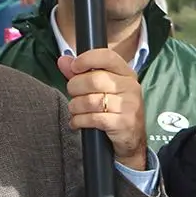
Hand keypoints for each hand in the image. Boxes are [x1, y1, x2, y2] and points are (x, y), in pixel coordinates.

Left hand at [57, 49, 147, 169]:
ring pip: (90, 101)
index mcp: (126, 74)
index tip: (74, 67)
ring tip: (75, 110)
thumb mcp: (103, 89)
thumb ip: (81, 73)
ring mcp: (129, 106)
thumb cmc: (115, 110)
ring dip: (75, 107)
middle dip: (75, 87)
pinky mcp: (123, 123)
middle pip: (94, 80)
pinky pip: (93, 118)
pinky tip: (77, 122)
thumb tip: (63, 60)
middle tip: (73, 94)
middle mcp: (130, 87)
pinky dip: (79, 121)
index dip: (86, 59)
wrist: (132, 139)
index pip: (107, 57)